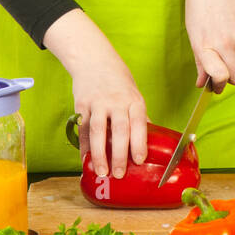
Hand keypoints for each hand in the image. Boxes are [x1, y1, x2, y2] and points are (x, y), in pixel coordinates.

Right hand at [42, 9, 147, 177]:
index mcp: (134, 100)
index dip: (139, 143)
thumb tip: (151, 140)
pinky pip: (83, 129)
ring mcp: (98, 103)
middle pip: (120, 130)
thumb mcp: (134, 95)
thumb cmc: (118, 81)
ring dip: (100, 154)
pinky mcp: (82, 104)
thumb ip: (139, 117)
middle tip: (120, 174)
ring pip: (99, 131)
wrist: (94, 60)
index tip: (139, 161)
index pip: (139, 124)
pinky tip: (86, 159)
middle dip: (120, 154)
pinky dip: (84, 146)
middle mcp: (117, 101)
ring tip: (102, 171)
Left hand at [185, 0, 234, 92]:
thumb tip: (202, 83)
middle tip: (222, 74)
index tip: (215, 85)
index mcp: (204, 45)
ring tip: (225, 49)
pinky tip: (232, 37)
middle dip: (230, 80)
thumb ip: (200, 61)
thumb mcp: (193, 34)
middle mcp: (223, 43)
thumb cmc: (199, 6)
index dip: (218, 85)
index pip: (219, 76)